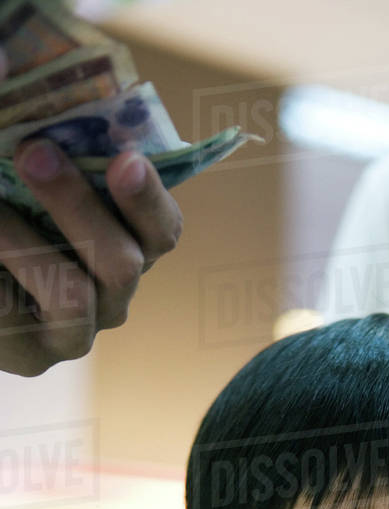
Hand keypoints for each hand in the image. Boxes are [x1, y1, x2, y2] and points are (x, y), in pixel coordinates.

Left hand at [0, 138, 181, 375]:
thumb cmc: (6, 202)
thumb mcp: (15, 162)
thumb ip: (25, 124)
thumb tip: (4, 62)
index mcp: (127, 241)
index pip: (162, 230)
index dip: (149, 198)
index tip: (125, 160)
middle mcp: (113, 292)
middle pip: (125, 262)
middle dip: (79, 205)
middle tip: (33, 153)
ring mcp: (77, 331)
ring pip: (74, 292)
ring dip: (25, 243)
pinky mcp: (33, 356)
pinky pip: (17, 315)